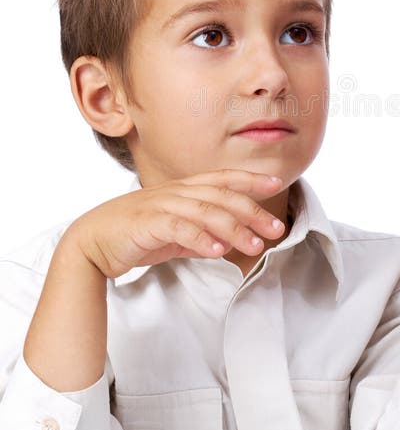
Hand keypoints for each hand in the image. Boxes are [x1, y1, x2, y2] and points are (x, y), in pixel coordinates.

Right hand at [70, 170, 284, 278]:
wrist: (91, 243)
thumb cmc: (133, 236)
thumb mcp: (174, 235)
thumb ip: (199, 236)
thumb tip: (226, 243)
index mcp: (183, 190)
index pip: (223, 179)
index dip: (250, 179)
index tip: (277, 182)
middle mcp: (176, 192)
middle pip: (222, 196)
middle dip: (253, 210)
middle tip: (276, 228)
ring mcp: (161, 205)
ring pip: (206, 211)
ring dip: (235, 228)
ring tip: (256, 245)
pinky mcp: (148, 222)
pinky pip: (180, 228)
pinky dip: (201, 238)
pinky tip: (218, 250)